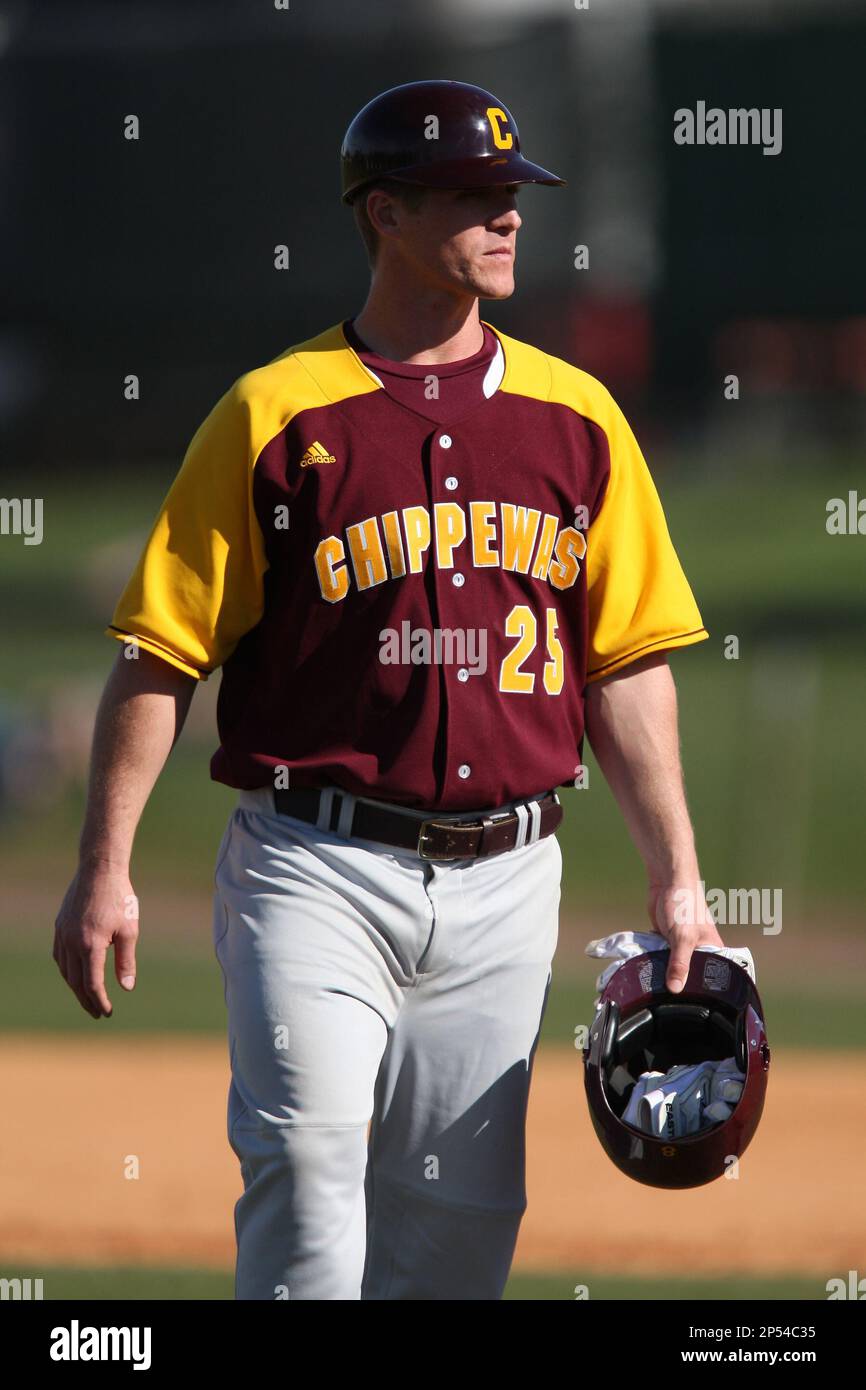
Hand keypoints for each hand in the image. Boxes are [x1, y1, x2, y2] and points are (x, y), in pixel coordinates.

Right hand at [53, 865, 138, 1018]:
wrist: (99, 870)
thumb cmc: (120, 898)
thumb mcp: (129, 930)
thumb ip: (126, 960)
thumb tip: (127, 988)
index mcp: (91, 945)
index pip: (92, 984)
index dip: (99, 1002)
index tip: (108, 1012)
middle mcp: (72, 942)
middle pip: (75, 982)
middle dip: (87, 1000)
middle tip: (98, 1013)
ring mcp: (62, 934)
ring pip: (65, 970)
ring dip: (75, 988)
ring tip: (88, 998)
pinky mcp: (59, 926)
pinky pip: (59, 956)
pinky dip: (67, 970)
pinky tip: (75, 974)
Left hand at [647, 877, 723, 993]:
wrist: (667, 880)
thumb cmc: (684, 905)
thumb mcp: (682, 937)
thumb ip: (679, 963)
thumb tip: (675, 989)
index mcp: (712, 951)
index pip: (712, 977)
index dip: (702, 992)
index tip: (690, 1008)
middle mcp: (698, 950)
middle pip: (688, 974)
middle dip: (677, 984)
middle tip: (664, 1002)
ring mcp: (680, 946)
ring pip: (670, 966)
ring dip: (661, 972)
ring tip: (650, 990)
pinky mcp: (665, 940)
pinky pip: (658, 956)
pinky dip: (651, 961)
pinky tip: (642, 973)